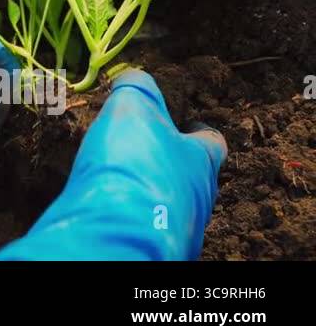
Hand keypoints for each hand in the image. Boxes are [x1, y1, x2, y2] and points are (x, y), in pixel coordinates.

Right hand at [0, 70, 227, 260]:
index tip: (189, 124)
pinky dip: (133, 214)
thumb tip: (132, 77)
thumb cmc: (134, 165)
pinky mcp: (152, 248)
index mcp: (200, 162)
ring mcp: (177, 228)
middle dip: (173, 164)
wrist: (115, 230)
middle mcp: (196, 199)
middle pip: (193, 178)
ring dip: (153, 192)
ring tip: (124, 182)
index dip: (200, 130)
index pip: (212, 142)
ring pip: (171, 205)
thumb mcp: (133, 107)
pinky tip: (112, 208)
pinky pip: (147, 226)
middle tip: (147, 153)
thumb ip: (136, 87)